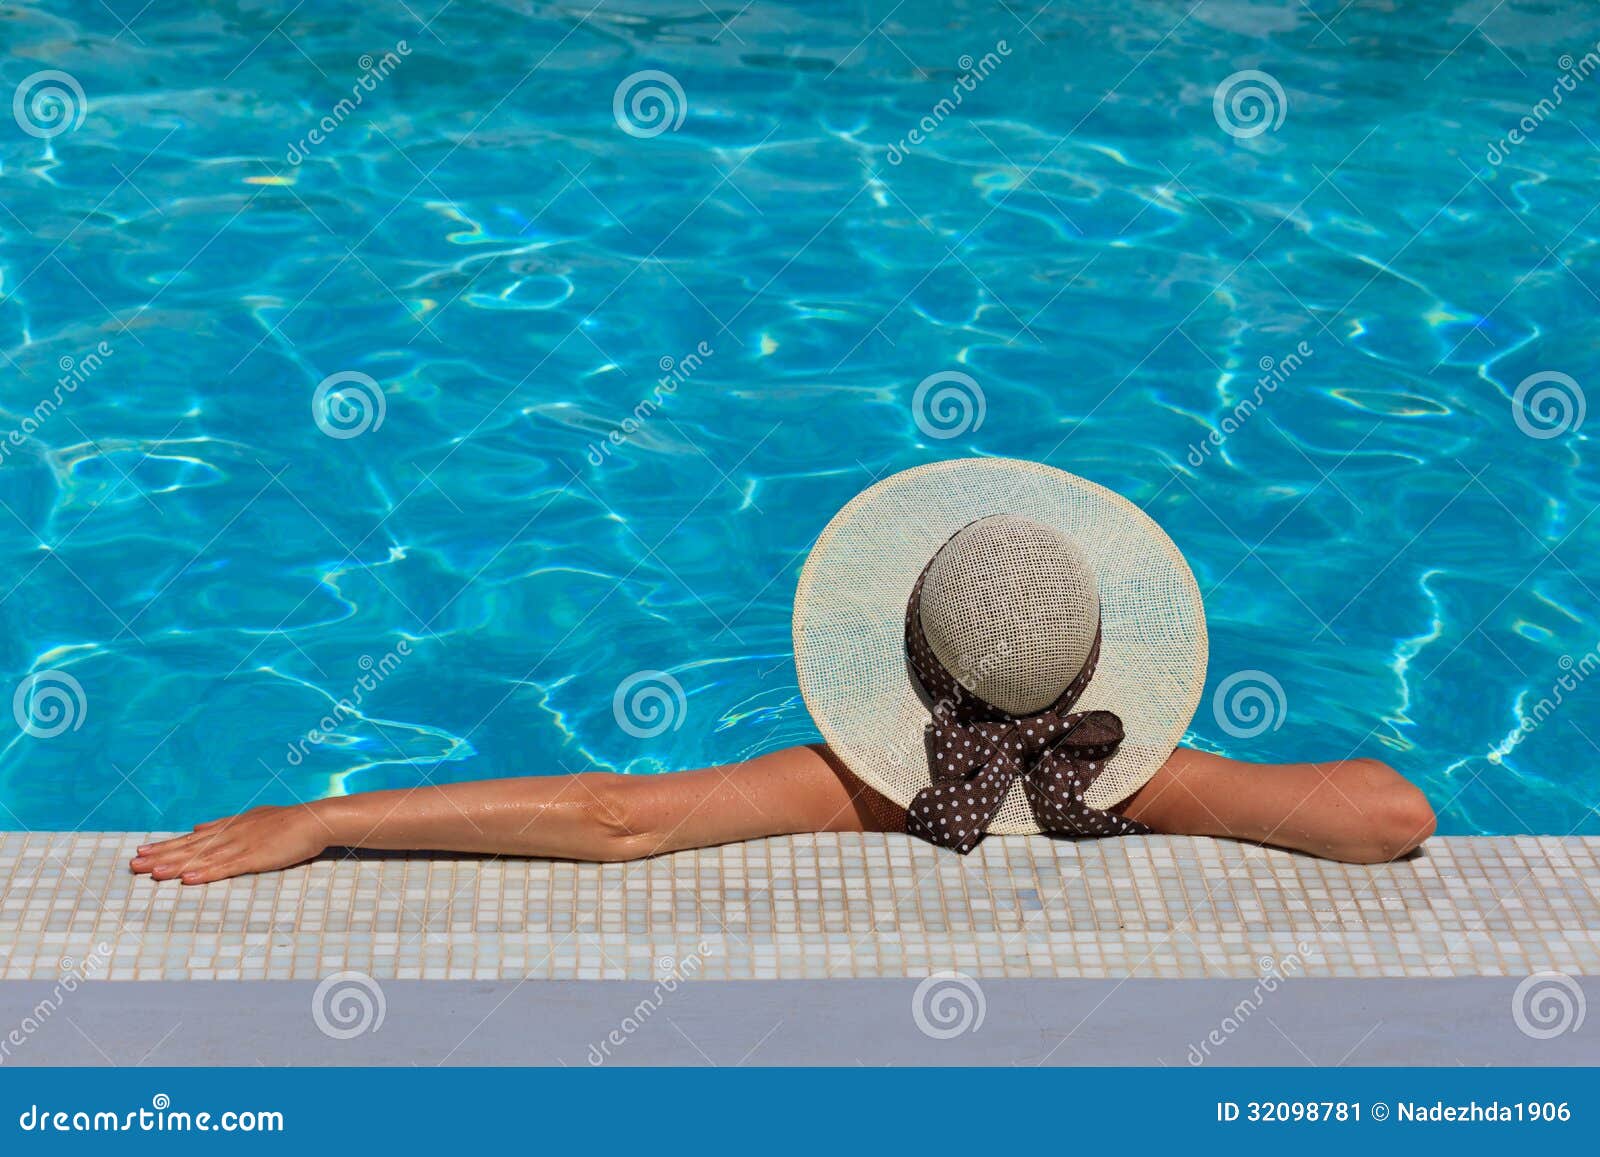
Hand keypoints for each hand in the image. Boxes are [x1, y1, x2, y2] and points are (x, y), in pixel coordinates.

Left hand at [130, 804, 331, 884]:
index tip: (142, 850)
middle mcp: (229, 835)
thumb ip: (225, 824)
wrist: (314, 820)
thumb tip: (199, 828)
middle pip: (190, 848)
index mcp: (228, 827)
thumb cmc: (288, 821)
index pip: (190, 839)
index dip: (165, 845)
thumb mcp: (253, 818)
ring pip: (203, 858)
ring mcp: (241, 846)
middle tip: (134, 864)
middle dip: (160, 856)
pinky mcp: (255, 857)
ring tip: (151, 872)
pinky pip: (227, 868)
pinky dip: (207, 873)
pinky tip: (189, 879)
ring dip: (176, 866)